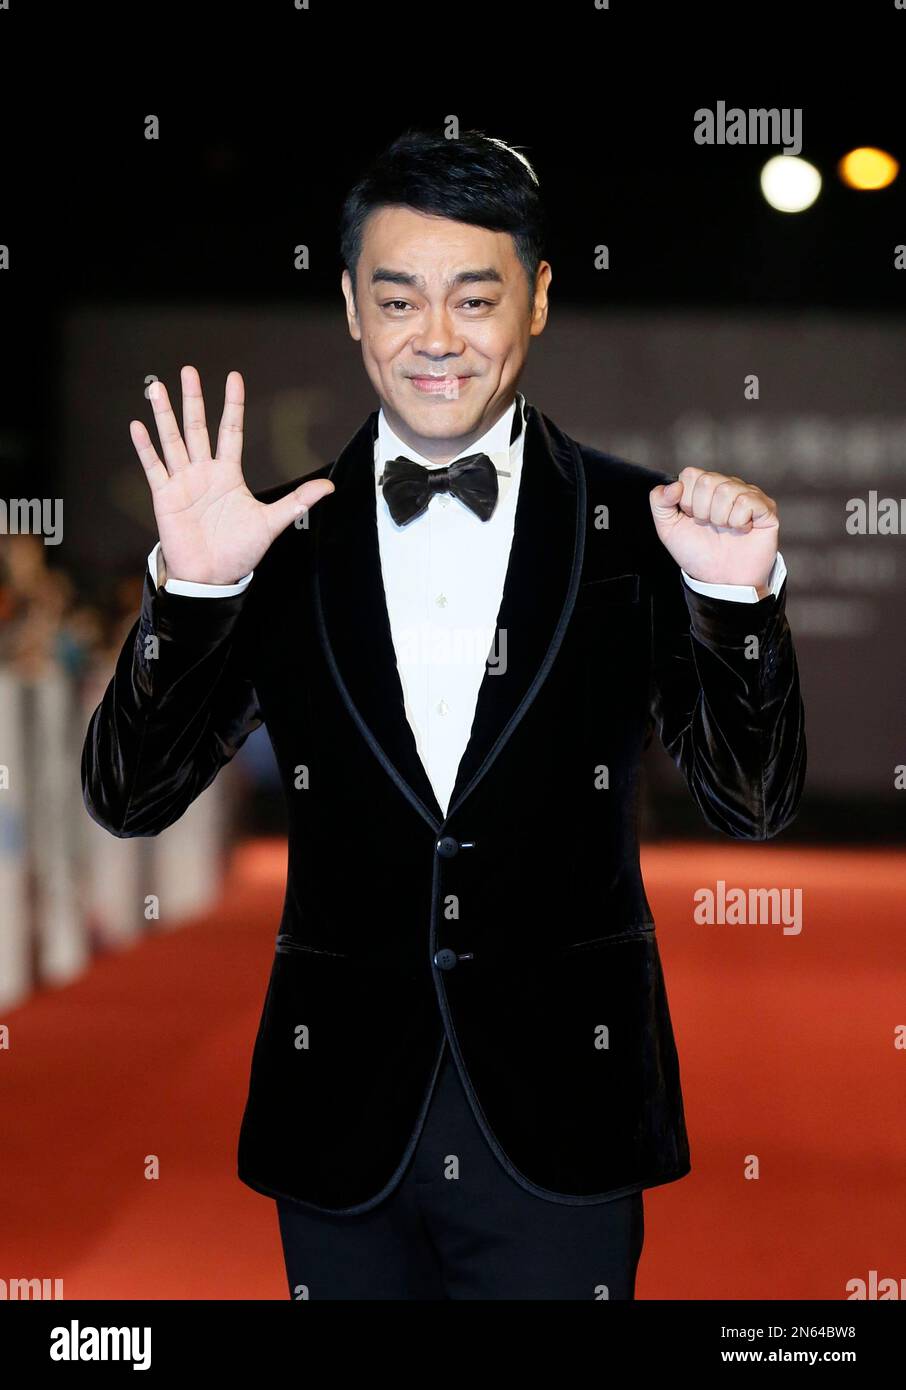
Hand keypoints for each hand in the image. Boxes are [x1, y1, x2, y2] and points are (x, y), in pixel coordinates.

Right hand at [130, 366, 334, 584]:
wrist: (212, 577)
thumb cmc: (239, 551)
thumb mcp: (271, 522)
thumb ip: (297, 500)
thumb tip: (329, 487)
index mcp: (229, 474)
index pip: (230, 430)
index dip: (233, 405)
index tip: (234, 377)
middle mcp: (204, 472)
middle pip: (197, 427)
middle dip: (193, 399)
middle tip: (188, 370)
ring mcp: (183, 482)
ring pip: (172, 440)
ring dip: (164, 415)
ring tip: (157, 388)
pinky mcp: (165, 497)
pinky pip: (154, 467)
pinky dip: (145, 447)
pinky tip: (137, 426)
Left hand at [649, 466, 777, 593]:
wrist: (720, 580)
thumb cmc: (698, 554)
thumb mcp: (668, 529)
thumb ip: (660, 503)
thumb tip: (673, 486)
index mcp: (704, 488)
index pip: (690, 474)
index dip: (686, 500)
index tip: (692, 519)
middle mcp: (727, 486)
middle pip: (708, 480)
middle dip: (702, 510)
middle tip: (709, 526)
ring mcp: (747, 495)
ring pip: (726, 490)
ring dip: (719, 518)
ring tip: (725, 530)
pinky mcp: (765, 508)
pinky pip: (746, 501)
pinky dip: (738, 522)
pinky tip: (741, 530)